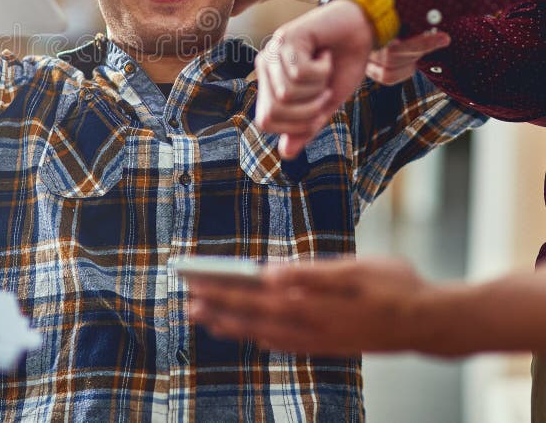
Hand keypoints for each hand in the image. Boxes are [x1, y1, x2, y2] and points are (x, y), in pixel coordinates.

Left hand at [188, 257, 435, 354]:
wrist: (431, 324)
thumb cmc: (395, 286)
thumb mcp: (355, 271)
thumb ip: (310, 274)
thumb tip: (269, 273)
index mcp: (310, 302)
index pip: (253, 293)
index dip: (222, 287)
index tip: (195, 279)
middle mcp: (308, 325)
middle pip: (253, 314)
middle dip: (218, 305)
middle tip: (186, 298)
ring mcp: (318, 339)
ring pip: (264, 332)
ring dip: (233, 323)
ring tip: (206, 317)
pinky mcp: (329, 345)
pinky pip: (285, 344)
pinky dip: (261, 338)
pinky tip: (252, 334)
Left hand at [254, 0, 450, 156]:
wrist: (364, 30)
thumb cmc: (345, 63)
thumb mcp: (327, 102)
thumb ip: (307, 126)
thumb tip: (285, 154)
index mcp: (270, 83)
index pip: (266, 121)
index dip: (295, 124)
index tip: (319, 107)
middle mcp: (265, 66)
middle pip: (274, 111)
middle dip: (308, 109)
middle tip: (325, 88)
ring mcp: (273, 51)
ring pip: (287, 93)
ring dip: (318, 87)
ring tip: (326, 67)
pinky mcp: (286, 37)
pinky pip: (300, 73)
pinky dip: (322, 69)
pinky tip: (325, 53)